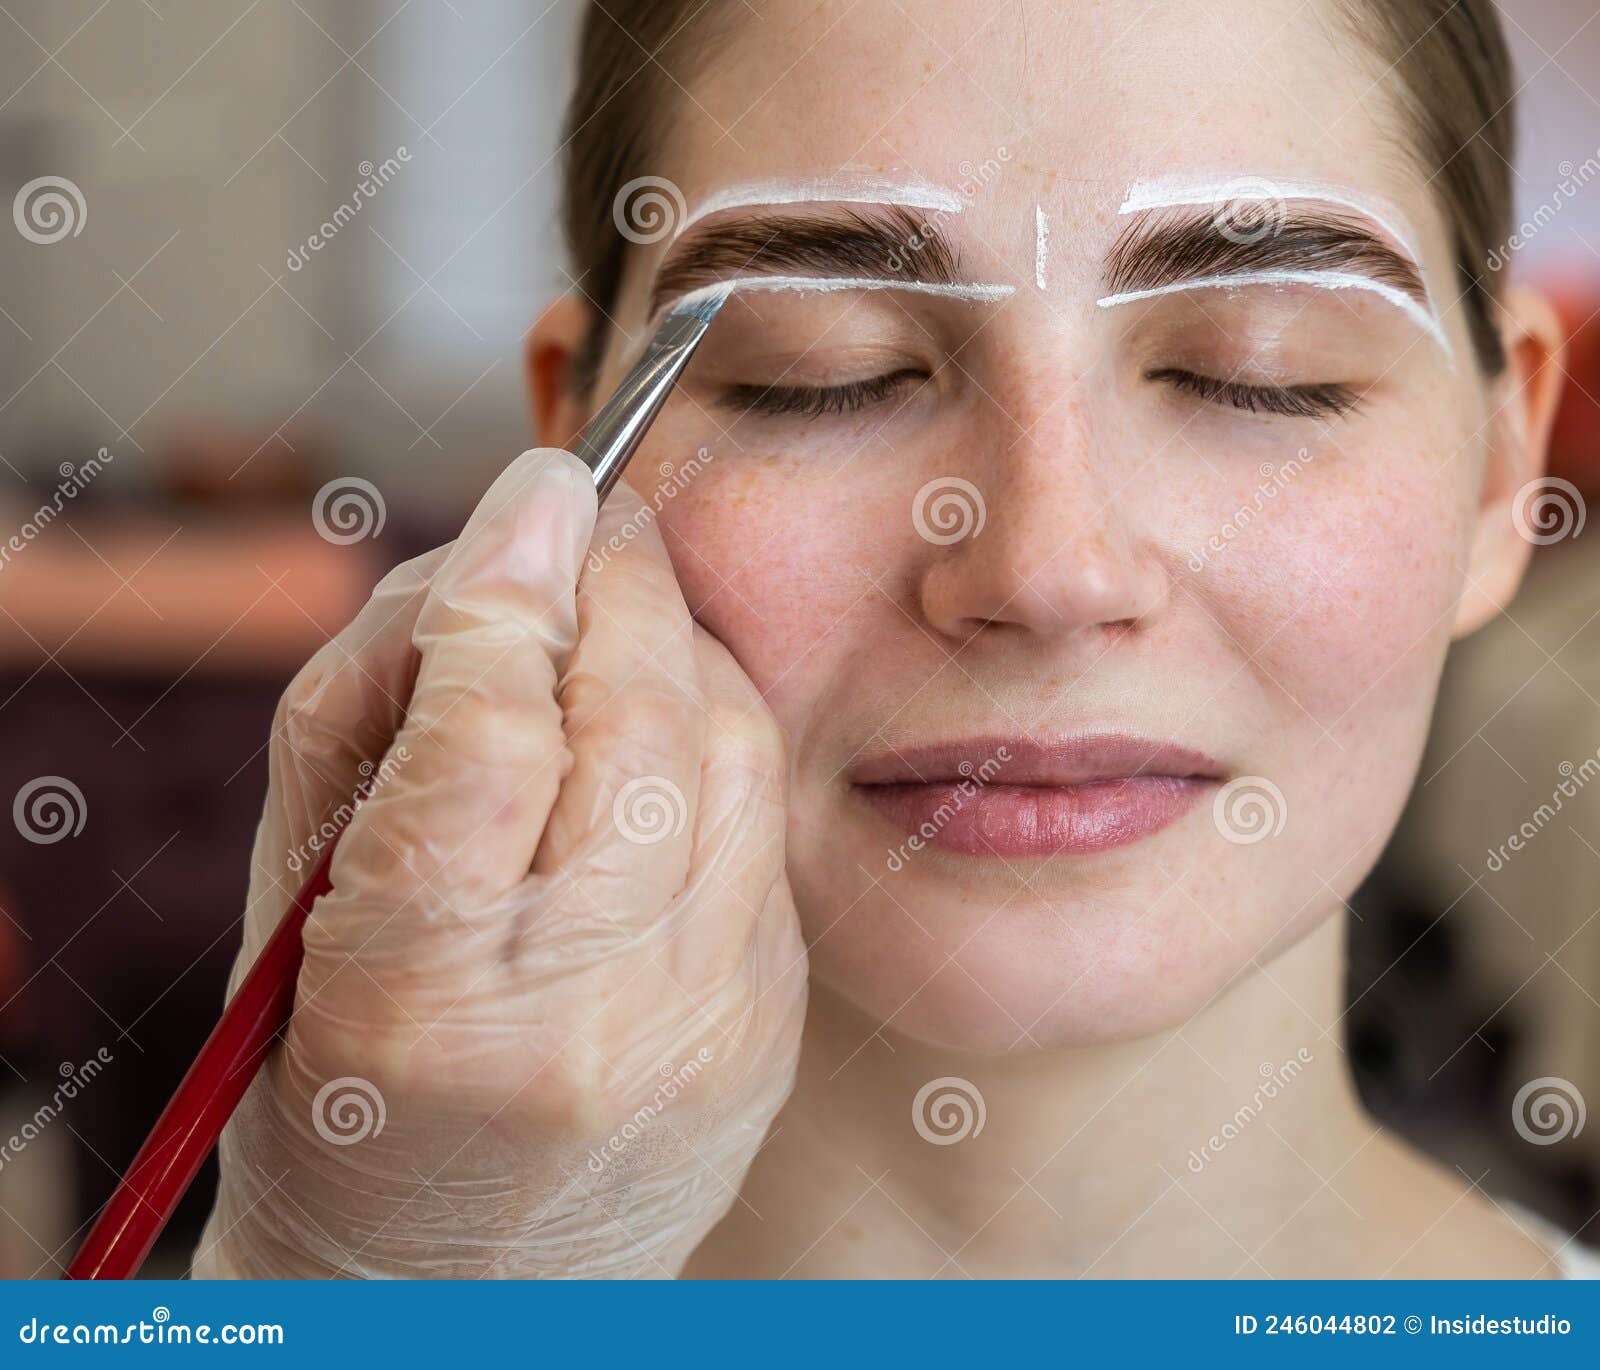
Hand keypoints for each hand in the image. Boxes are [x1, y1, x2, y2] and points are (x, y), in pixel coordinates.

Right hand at [194, 449, 806, 1278]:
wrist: (457, 1281)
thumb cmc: (334, 1074)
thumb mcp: (296, 896)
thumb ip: (380, 709)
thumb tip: (500, 546)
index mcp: (422, 999)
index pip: (493, 736)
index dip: (513, 590)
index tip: (533, 491)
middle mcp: (587, 1021)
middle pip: (644, 726)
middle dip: (622, 587)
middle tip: (593, 517)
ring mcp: (705, 1031)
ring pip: (733, 755)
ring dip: (680, 647)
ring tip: (622, 616)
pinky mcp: (771, 1025)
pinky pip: (764, 824)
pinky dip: (713, 742)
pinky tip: (664, 730)